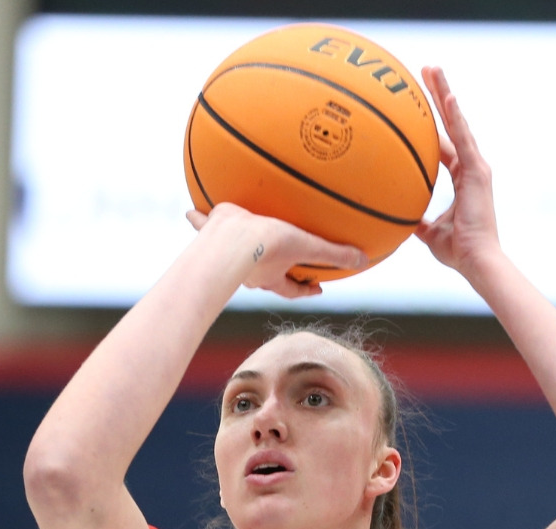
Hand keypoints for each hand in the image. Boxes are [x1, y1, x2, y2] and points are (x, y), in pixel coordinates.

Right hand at [185, 203, 363, 298]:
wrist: (231, 237)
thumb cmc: (268, 244)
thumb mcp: (307, 245)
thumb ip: (334, 253)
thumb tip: (364, 259)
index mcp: (272, 275)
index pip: (292, 288)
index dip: (304, 289)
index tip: (315, 286)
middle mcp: (249, 269)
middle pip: (262, 273)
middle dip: (270, 269)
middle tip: (275, 263)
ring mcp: (227, 251)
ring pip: (232, 252)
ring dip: (234, 245)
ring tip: (230, 234)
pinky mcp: (211, 231)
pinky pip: (203, 225)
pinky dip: (198, 219)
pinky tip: (190, 212)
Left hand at [415, 67, 501, 277]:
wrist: (477, 261)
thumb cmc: (458, 251)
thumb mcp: (430, 234)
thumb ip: (417, 222)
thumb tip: (397, 219)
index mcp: (462, 177)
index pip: (445, 142)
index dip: (434, 122)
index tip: (421, 103)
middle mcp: (471, 167)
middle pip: (452, 124)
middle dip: (439, 96)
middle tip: (427, 71)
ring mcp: (476, 167)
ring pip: (458, 123)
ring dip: (445, 95)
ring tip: (434, 71)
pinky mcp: (478, 172)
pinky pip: (464, 140)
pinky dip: (456, 118)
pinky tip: (447, 97)